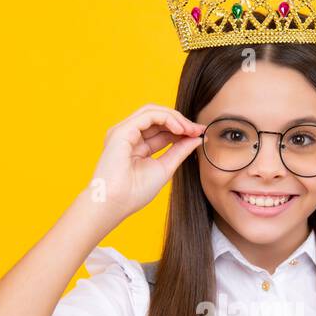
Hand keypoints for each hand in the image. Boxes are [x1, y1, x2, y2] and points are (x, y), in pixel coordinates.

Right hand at [85, 104, 204, 217]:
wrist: (116, 203)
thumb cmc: (135, 192)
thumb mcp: (165, 168)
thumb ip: (180, 151)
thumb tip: (197, 138)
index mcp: (136, 146)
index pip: (162, 131)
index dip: (182, 130)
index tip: (200, 134)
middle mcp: (129, 136)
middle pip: (158, 119)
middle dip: (181, 122)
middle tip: (198, 130)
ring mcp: (124, 131)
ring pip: (153, 112)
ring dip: (175, 118)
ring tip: (190, 129)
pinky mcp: (122, 130)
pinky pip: (149, 115)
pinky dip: (167, 118)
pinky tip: (180, 129)